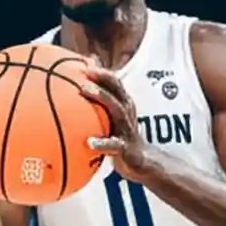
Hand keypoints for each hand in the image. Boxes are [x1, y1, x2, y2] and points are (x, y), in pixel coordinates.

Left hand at [79, 62, 150, 180]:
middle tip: (84, 72)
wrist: (141, 162)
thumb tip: (86, 81)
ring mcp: (127, 129)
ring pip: (117, 110)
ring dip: (102, 98)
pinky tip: (89, 142)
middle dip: (102, 78)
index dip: (101, 71)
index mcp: (123, 104)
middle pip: (117, 90)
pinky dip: (102, 143)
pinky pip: (114, 144)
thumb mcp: (112, 116)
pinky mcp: (127, 148)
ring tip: (85, 91)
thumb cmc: (120, 135)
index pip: (115, 82)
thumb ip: (101, 98)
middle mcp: (127, 112)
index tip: (84, 63)